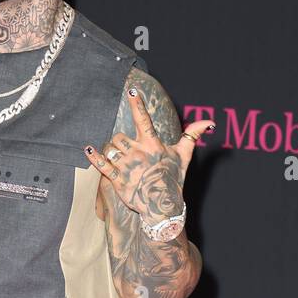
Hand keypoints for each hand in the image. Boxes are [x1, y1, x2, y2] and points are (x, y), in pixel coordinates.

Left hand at [84, 89, 214, 227]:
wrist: (163, 206)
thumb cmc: (173, 179)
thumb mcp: (184, 156)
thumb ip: (192, 136)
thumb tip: (209, 123)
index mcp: (152, 144)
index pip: (143, 119)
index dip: (138, 104)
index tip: (132, 91)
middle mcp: (137, 152)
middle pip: (119, 137)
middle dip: (120, 143)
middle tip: (129, 155)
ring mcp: (126, 166)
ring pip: (110, 149)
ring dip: (112, 152)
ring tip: (120, 161)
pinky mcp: (117, 179)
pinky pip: (102, 165)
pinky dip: (94, 157)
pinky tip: (88, 149)